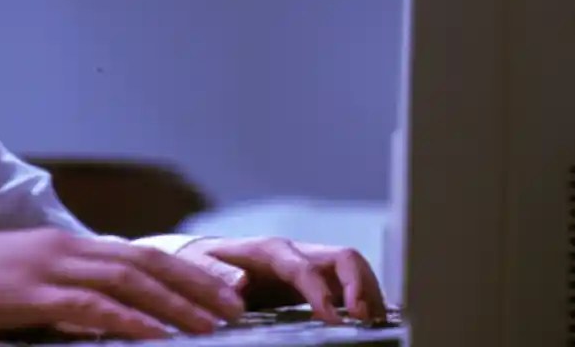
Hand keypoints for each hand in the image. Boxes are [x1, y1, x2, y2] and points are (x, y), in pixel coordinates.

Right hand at [0, 229, 244, 344]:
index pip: (136, 255)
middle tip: (234, 307)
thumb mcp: (15, 282)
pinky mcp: (30, 293)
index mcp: (61, 246)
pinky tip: (157, 335)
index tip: (218, 290)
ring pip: (129, 281)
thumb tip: (93, 315)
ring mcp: (48, 268)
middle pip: (144, 263)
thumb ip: (56, 293)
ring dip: (176, 304)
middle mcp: (63, 249)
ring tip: (213, 325)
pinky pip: (92, 308)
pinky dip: (130, 320)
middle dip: (195, 285)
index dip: (182, 272)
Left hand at [175, 237, 386, 324]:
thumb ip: (217, 274)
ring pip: (353, 269)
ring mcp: (309, 264)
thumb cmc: (202, 264)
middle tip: (366, 319)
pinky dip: (363, 299)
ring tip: (374, 323)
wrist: (205, 257)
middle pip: (344, 258)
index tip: (333, 321)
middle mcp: (296, 253)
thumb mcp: (201, 267)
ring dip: (369, 293)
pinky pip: (347, 284)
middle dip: (361, 285)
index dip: (322, 293)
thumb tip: (240, 283)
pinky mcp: (314, 279)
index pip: (306, 269)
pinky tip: (368, 321)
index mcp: (270, 250)